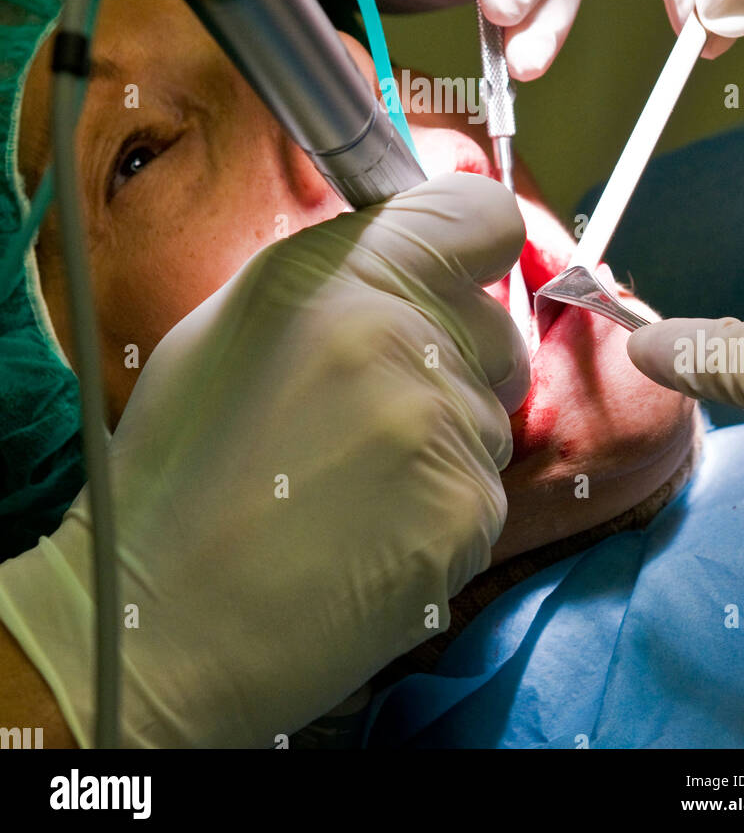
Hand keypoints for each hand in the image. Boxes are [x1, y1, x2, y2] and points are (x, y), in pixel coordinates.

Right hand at [0, 173, 527, 746]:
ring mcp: (441, 426)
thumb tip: (411, 259)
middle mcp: (404, 334)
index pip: (479, 214)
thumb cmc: (181, 464)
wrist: (159, 617)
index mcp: (339, 273)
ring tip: (353, 487)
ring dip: (444, 444)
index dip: (476, 244)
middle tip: (378, 408)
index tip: (460, 272)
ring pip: (488, 419)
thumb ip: (336, 277)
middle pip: (495, 326)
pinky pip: (481, 498)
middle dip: (458, 359)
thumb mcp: (233, 323)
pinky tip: (368, 539)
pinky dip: (439, 515)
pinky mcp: (464, 513)